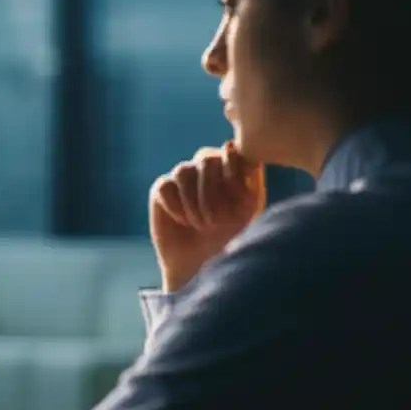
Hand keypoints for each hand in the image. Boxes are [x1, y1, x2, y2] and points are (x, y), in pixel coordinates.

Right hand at [148, 140, 265, 291]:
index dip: (233, 174)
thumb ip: (248, 177)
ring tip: (200, 225)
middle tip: (215, 221)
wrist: (201, 264)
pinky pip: (165, 186)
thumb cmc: (231, 237)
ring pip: (183, 171)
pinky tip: (182, 221)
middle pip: (205, 158)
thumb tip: (229, 145)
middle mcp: (207, 168)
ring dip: (193, 201)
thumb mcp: (249, 209)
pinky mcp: (162, 190)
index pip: (232, 152)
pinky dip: (175, 206)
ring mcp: (182, 178)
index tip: (238, 203)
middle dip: (211, 192)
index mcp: (232, 168)